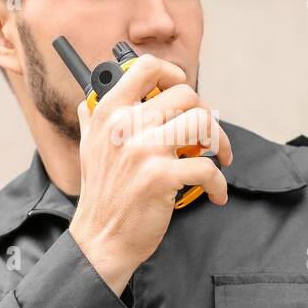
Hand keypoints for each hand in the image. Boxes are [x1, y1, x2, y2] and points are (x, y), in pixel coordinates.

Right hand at [67, 53, 233, 294]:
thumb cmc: (100, 196)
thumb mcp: (88, 148)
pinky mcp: (160, 177)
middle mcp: (125, 126)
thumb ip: (92, 119)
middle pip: (185, 95)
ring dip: (220, 142)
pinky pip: (207, 167)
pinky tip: (215, 193)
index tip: (183, 89)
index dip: (173, 74)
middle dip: (206, 114)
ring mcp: (143, 150)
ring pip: (202, 124)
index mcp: (109, 113)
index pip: (146, 68)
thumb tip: (90, 98)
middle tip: (207, 136)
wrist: (100, 239)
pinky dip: (219, 183)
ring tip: (218, 159)